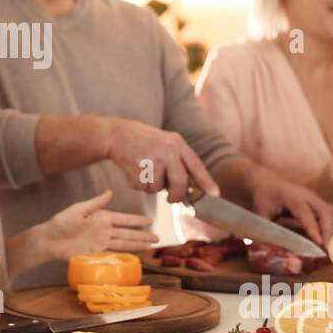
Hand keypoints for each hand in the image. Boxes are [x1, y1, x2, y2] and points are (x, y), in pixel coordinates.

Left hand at [36, 190, 159, 260]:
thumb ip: (96, 203)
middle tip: (158, 237)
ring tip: (152, 247)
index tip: (150, 220)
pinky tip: (135, 256)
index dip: (137, 220)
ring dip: (138, 245)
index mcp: (102, 217)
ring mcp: (101, 242)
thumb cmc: (61, 222)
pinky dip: (126, 254)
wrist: (50, 240)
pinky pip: (115, 253)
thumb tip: (110, 192)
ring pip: (124, 243)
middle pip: (128, 233)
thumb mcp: (79, 209)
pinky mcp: (96, 252)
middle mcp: (105, 230)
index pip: (124, 219)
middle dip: (143, 235)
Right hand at [103, 118, 218, 202]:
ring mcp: (151, 158)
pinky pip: (142, 188)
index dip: (206, 182)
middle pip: (180, 182)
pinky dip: (137, 184)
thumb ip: (179, 161)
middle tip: (171, 199)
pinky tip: (134, 170)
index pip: (196, 166)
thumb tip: (192, 185)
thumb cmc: (145, 142)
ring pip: (157, 188)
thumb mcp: (167, 144)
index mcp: (177, 144)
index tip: (215, 194)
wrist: (117, 134)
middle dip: (176, 196)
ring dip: (150, 186)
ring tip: (144, 171)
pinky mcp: (136, 167)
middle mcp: (167, 150)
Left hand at [248, 167, 332, 245]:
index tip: (320, 243)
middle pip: (325, 211)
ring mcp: (315, 199)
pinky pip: (332, 214)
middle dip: (330, 231)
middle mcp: (307, 196)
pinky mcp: (318, 204)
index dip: (313, 228)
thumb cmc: (262, 199)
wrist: (266, 182)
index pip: (305, 213)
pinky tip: (332, 242)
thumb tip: (269, 252)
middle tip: (329, 251)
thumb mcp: (260, 214)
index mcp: (291, 197)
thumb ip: (266, 231)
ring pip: (332, 212)